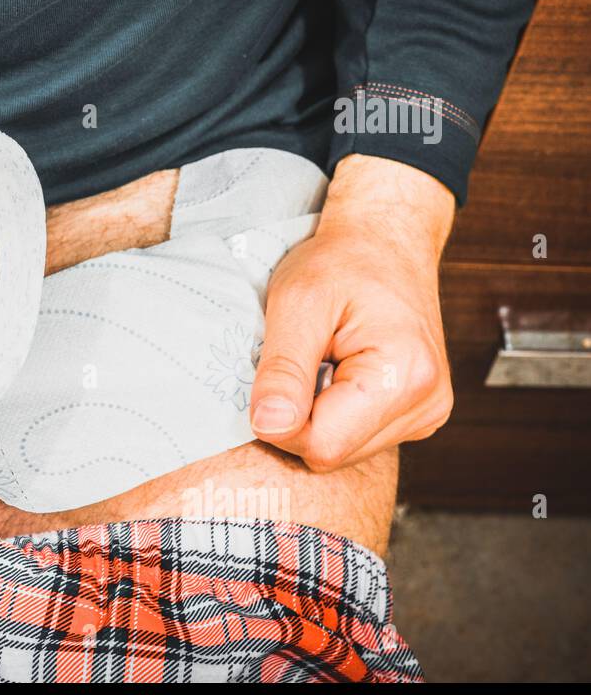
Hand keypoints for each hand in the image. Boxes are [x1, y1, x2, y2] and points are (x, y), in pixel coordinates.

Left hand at [249, 154, 455, 470]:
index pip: (321, 445)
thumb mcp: (297, 302)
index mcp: (404, 377)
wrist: (384, 241)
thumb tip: (268, 426)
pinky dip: (330, 410)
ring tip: (321, 359)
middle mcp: (426, 405)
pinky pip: (353, 436)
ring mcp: (424, 413)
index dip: (281, 420)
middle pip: (331, 453)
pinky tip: (334, 370)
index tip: (275, 373)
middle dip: (297, 416)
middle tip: (301, 358)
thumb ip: (283, 369)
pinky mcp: (413, 414)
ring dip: (314, 413)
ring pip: (340, 450)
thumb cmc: (343, 261)